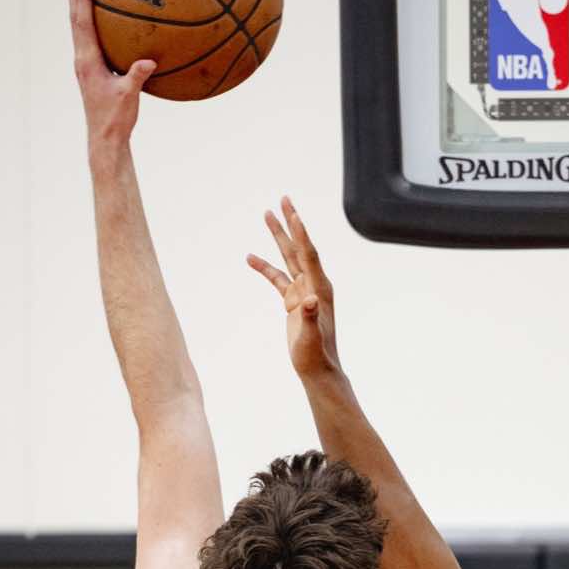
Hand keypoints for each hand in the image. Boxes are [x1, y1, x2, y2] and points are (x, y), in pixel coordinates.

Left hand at [68, 0, 155, 154]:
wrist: (104, 138)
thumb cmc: (116, 119)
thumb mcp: (129, 97)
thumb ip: (137, 76)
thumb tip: (150, 61)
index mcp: (87, 62)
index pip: (82, 23)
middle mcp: (81, 59)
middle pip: (74, 19)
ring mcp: (84, 65)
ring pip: (78, 28)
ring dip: (78, 5)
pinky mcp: (89, 71)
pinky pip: (87, 39)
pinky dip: (89, 22)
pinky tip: (99, 18)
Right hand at [247, 199, 340, 380]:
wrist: (316, 369)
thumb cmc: (316, 354)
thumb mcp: (312, 337)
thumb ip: (311, 318)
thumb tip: (308, 302)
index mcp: (319, 289)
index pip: (309, 255)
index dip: (300, 233)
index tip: (293, 212)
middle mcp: (313, 284)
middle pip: (299, 248)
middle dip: (290, 224)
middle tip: (283, 199)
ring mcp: (302, 291)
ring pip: (288, 258)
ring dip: (278, 237)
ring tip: (267, 215)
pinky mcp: (293, 300)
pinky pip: (276, 278)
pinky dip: (264, 268)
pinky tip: (250, 258)